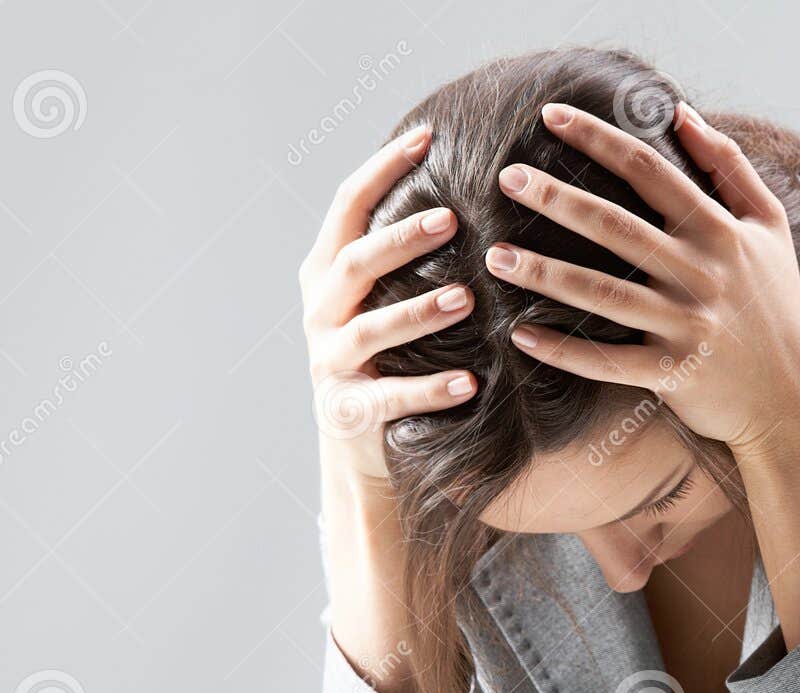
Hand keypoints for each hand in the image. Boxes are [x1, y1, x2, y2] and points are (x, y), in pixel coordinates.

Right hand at [299, 125, 478, 480]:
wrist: (357, 441)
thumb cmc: (387, 354)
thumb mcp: (383, 298)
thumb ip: (404, 253)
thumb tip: (470, 186)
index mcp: (326, 273)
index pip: (347, 207)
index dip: (381, 169)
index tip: (425, 136)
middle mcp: (320, 311)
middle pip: (355, 263)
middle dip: (401, 239)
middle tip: (453, 219)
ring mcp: (330, 361)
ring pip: (370, 330)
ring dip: (418, 312)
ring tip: (467, 299)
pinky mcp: (348, 409)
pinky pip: (390, 397)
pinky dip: (430, 390)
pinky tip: (469, 383)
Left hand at [484, 101, 799, 453]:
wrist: (793, 396)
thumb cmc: (775, 305)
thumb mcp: (769, 227)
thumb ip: (730, 166)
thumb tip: (683, 113)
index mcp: (719, 231)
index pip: (649, 170)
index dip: (598, 138)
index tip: (550, 117)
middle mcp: (700, 274)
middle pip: (615, 226)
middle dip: (557, 199)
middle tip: (506, 179)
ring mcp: (684, 325)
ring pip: (602, 294)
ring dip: (545, 273)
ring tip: (495, 256)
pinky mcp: (672, 372)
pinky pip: (607, 361)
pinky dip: (563, 351)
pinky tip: (521, 335)